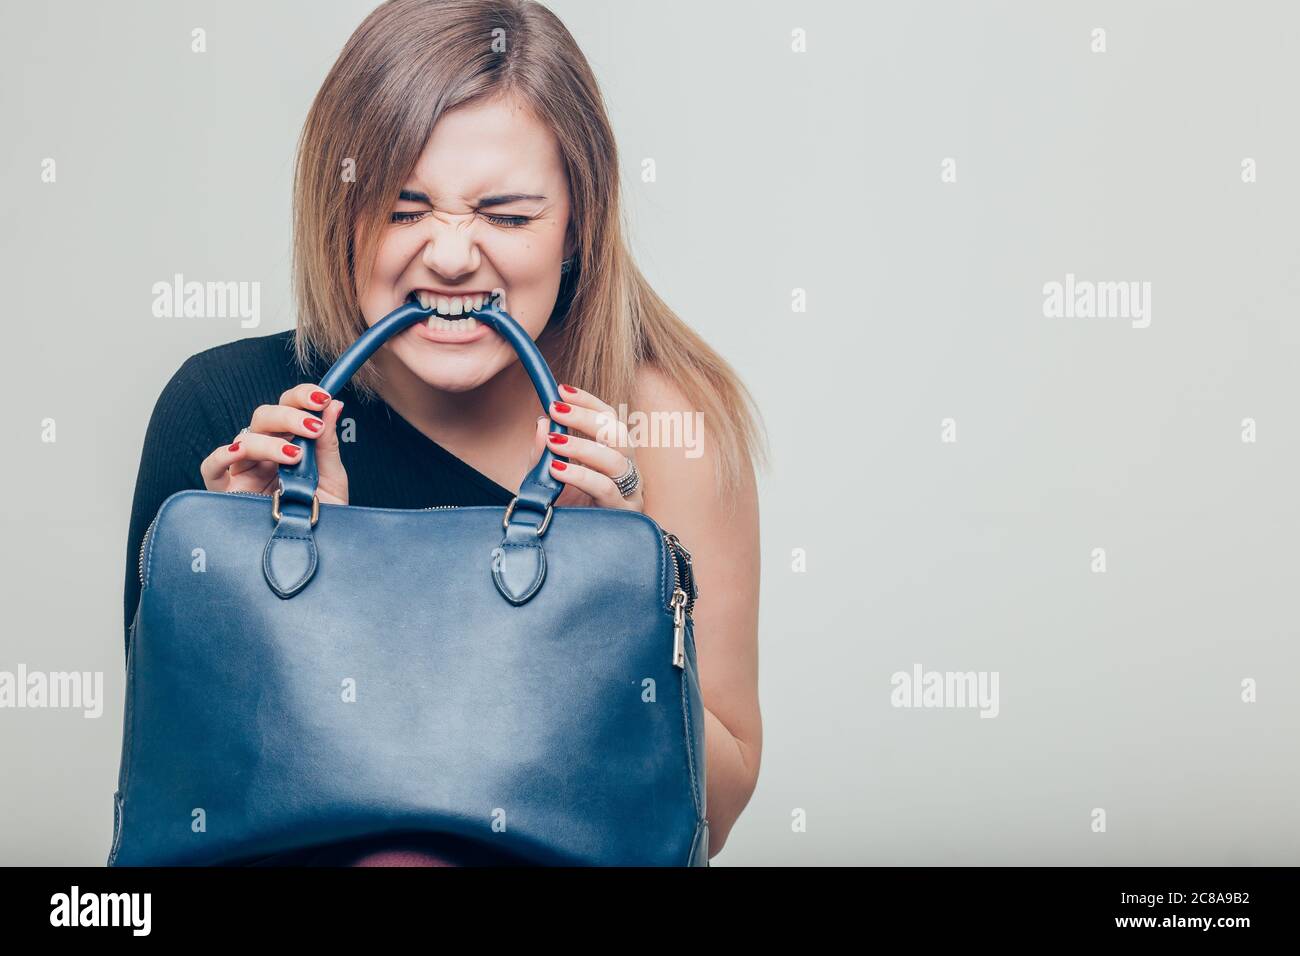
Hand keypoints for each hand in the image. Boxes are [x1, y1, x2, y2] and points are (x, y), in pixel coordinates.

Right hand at [200, 384, 349, 505]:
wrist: (313, 551)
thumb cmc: (321, 519)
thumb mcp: (331, 479)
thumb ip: (328, 443)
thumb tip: (333, 406)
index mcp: (289, 445)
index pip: (288, 409)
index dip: (301, 397)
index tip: (322, 397)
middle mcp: (265, 454)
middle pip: (264, 416)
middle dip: (289, 415)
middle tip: (312, 427)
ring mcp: (244, 470)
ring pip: (245, 436)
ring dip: (269, 440)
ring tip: (294, 455)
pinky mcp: (225, 490)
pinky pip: (212, 466)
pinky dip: (223, 455)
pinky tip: (241, 453)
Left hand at [529, 384, 643, 512]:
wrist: (573, 555)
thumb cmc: (566, 513)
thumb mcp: (545, 479)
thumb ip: (541, 454)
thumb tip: (541, 423)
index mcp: (612, 455)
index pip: (609, 419)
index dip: (589, 402)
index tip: (562, 390)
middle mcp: (626, 469)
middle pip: (617, 433)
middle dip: (586, 418)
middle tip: (557, 409)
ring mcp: (629, 491)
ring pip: (617, 459)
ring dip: (584, 446)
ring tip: (555, 441)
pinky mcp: (624, 513)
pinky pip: (606, 488)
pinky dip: (582, 475)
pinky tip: (559, 470)